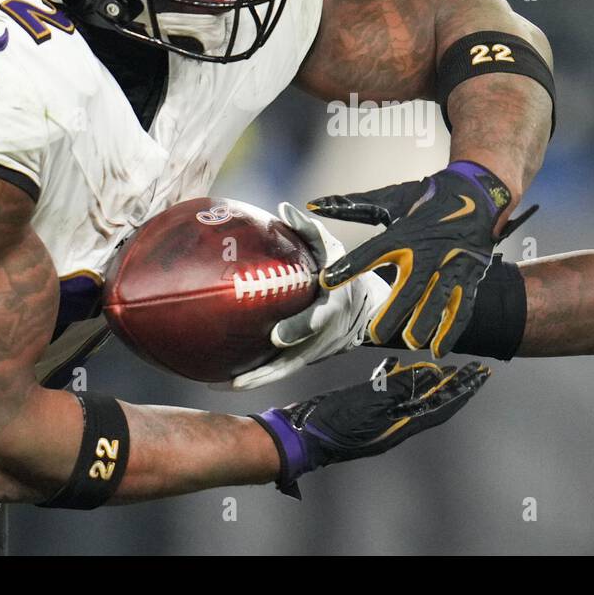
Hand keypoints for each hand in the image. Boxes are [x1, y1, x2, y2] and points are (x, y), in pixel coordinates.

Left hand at [227, 203, 388, 390]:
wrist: (369, 307)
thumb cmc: (345, 272)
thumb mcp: (334, 248)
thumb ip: (311, 230)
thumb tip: (283, 208)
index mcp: (333, 306)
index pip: (317, 320)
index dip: (298, 328)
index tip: (276, 336)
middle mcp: (325, 334)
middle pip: (295, 359)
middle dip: (268, 371)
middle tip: (239, 379)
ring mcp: (316, 350)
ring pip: (286, 369)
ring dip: (258, 380)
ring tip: (224, 386)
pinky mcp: (307, 357)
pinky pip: (281, 368)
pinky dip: (259, 376)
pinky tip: (227, 382)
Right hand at [251, 356, 489, 495]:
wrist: (296, 438)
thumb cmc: (329, 424)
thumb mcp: (366, 404)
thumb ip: (398, 390)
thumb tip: (430, 377)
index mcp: (400, 428)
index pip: (441, 408)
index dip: (463, 391)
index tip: (481, 374)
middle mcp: (394, 426)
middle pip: (433, 403)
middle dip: (456, 386)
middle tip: (477, 369)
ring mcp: (379, 420)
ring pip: (413, 398)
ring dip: (431, 381)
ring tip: (446, 366)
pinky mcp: (363, 411)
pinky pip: (390, 394)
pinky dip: (398, 379)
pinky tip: (396, 366)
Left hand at [308, 160, 530, 355]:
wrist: (477, 193)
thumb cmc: (427, 198)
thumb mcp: (391, 199)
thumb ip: (353, 206)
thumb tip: (315, 203)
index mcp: (405, 231)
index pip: (373, 251)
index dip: (350, 266)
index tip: (328, 280)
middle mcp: (428, 250)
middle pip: (410, 285)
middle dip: (394, 310)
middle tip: (377, 333)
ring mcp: (452, 264)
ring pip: (439, 298)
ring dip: (426, 322)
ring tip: (412, 342)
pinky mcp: (470, 275)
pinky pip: (463, 306)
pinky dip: (452, 329)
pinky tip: (439, 348)